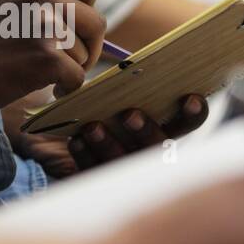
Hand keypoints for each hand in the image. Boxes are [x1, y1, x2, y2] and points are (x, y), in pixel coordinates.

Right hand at [0, 0, 107, 115]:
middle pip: (97, 20)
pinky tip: (45, 88)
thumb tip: (89, 16)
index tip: (70, 23)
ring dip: (70, 68)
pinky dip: (65, 89)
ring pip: (86, 53)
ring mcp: (45, 25)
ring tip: (39, 72)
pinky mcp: (47, 58)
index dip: (88, 2)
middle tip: (64, 60)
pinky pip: (78, 78)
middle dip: (87, 45)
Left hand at [13, 94, 209, 179]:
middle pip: (157, 148)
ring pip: (123, 162)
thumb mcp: (105, 89)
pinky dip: (85, 155)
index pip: (186, 122)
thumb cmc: (87, 102)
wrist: (50, 128)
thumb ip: (124, 82)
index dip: (193, 112)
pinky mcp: (93, 181)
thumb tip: (132, 63)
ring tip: (92, 126)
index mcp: (158, 125)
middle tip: (129, 114)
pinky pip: (92, 172)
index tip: (189, 96)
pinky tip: (76, 140)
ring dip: (109, 144)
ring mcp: (121, 171)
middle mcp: (145, 151)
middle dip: (146, 131)